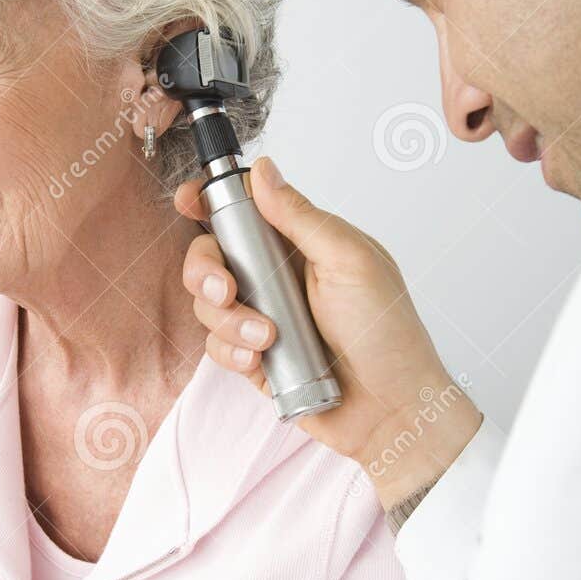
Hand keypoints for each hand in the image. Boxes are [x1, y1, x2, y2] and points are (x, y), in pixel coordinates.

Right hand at [174, 156, 483, 508]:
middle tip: (226, 291)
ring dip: (229, 321)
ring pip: (209, 303)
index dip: (211, 201)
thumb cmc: (387, 332)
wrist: (390, 410)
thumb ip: (301, 216)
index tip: (190, 203)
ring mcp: (264, 316)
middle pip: (212, 255)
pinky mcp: (255, 357)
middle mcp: (278, 275)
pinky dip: (233, 352)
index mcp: (302, 242)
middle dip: (206, 270)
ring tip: (266, 339)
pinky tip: (260, 361)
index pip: (246, 209)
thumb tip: (264, 169)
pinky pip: (218, 346)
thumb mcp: (349, 261)